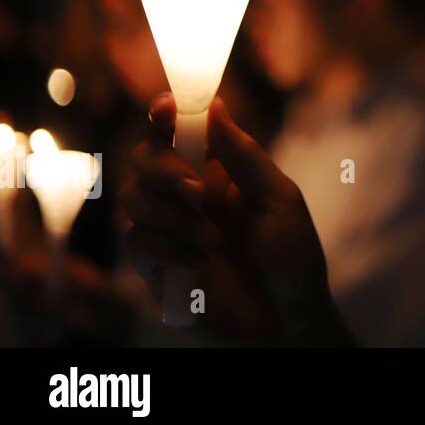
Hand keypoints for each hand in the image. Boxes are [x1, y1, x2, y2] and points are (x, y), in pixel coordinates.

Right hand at [121, 93, 353, 344]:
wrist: (287, 320)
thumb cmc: (292, 256)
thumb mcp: (279, 199)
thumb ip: (242, 155)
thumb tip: (213, 104)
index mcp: (219, 169)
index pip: (179, 130)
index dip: (165, 113)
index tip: (165, 109)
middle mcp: (188, 194)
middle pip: (143, 157)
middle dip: (165, 170)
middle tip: (199, 194)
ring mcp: (168, 229)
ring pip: (132, 197)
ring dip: (172, 215)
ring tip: (213, 240)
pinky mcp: (155, 267)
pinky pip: (137, 241)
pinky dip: (168, 249)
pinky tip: (200, 264)